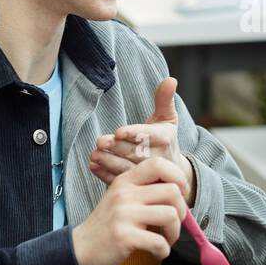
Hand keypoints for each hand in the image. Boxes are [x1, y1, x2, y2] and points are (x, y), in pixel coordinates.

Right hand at [71, 157, 188, 264]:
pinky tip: (156, 253)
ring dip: (174, 232)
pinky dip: (164, 251)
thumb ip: (144, 190)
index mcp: (125, 181)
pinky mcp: (124, 236)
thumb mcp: (121, 198)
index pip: (158, 164)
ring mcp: (124, 214)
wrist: (81, 248)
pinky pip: (159, 242)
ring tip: (166, 240)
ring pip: (170, 215)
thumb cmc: (108, 224)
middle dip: (181, 210)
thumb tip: (180, 190)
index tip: (180, 193)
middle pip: (172, 191)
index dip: (177, 176)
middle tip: (173, 224)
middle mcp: (125, 193)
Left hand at [88, 77, 195, 204]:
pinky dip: (105, 175)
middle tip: (100, 142)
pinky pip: (121, 181)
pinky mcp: (137, 186)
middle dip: (117, 148)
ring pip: (128, 169)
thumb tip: (170, 79)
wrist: (171, 172)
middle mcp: (159, 159)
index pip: (150, 135)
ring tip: (94, 155)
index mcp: (166, 140)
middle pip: (136, 153)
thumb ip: (164, 100)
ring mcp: (148, 176)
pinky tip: (94, 166)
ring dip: (109, 162)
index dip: (134, 133)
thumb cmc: (164, 140)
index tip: (119, 131)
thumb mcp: (167, 119)